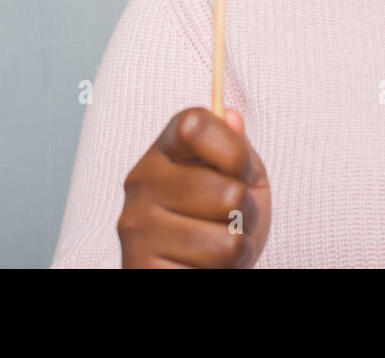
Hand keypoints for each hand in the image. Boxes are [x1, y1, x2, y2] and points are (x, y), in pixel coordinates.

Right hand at [118, 106, 270, 266]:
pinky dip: (224, 270)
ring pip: (228, 239)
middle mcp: (141, 182)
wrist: (201, 269)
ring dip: (238, 247)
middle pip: (229, 194)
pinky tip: (202, 264)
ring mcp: (136, 228)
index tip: (242, 171)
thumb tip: (230, 115)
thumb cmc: (222, 220)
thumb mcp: (241, 178)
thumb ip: (237, 148)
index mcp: (164, 150)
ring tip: (218, 244)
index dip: (234, 151)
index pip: (195, 125)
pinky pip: (215, 267)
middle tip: (232, 219)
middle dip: (248, 213)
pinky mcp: (141, 267)